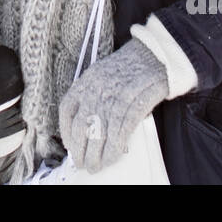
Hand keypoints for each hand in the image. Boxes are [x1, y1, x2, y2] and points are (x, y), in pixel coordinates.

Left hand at [58, 38, 169, 172]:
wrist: (155, 55)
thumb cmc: (130, 67)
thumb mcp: (102, 75)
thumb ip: (92, 95)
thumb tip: (85, 126)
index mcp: (86, 80)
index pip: (67, 110)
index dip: (66, 132)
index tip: (70, 146)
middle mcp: (96, 89)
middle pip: (81, 127)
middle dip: (80, 150)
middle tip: (82, 163)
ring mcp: (114, 97)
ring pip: (99, 133)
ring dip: (96, 155)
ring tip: (96, 166)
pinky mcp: (132, 104)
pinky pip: (119, 132)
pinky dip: (114, 149)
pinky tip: (112, 157)